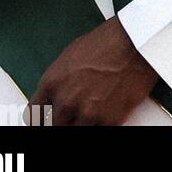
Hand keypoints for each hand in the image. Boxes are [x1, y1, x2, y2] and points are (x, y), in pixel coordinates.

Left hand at [29, 17, 157, 125]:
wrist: (137, 40)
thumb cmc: (107, 40)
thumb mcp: (71, 55)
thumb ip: (59, 80)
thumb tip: (55, 96)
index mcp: (52, 82)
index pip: (34, 116)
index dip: (40, 121)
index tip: (47, 121)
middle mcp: (66, 101)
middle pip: (54, 128)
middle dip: (62, 123)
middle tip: (72, 116)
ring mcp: (87, 113)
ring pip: (75, 132)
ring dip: (82, 124)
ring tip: (92, 113)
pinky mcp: (110, 120)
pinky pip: (98, 131)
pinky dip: (101, 124)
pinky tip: (106, 113)